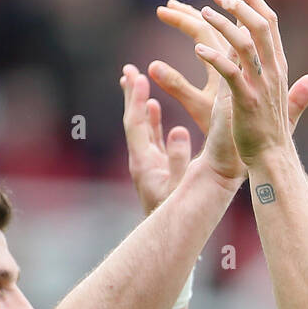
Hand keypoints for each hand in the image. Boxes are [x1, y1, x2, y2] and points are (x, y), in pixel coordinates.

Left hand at [120, 64, 190, 214]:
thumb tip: (178, 128)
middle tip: (127, 70)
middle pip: (134, 122)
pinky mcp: (156, 168)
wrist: (170, 238)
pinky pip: (152, 138)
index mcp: (143, 163)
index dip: (136, 99)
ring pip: (142, 128)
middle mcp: (142, 161)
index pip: (136, 124)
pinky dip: (152, 120)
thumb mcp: (180, 188)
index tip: (138, 75)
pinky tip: (155, 107)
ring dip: (140, 104)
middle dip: (131, 96)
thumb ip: (178, 160)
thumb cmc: (176, 218)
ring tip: (137, 82)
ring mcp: (148, 164)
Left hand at [193, 0, 307, 168]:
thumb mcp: (286, 108)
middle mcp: (273, 74)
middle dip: (239, 6)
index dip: (256, 3)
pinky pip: (229, 72)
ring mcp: (260, 87)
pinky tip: (197, 49)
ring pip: (244, 44)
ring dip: (223, 25)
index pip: (270, 26)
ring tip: (203, 12)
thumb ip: (296, 91)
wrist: (271, 162)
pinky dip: (214, 57)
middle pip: (260, 27)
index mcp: (279, 70)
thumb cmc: (273, 137)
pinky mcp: (245, 102)